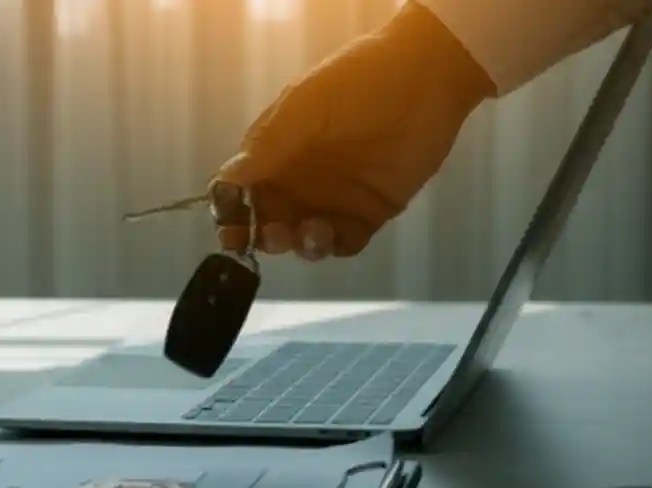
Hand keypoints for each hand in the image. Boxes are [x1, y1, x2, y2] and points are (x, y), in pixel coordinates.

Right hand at [210, 1, 493, 260]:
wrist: (423, 78)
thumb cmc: (356, 82)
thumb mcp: (304, 107)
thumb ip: (269, 145)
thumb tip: (228, 177)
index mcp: (274, 153)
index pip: (239, 192)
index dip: (230, 213)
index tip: (230, 228)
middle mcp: (298, 181)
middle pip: (265, 223)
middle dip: (261, 237)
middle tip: (272, 235)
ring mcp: (332, 199)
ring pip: (301, 239)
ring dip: (298, 245)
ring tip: (311, 231)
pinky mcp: (368, 213)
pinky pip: (343, 243)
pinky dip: (333, 246)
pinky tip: (334, 234)